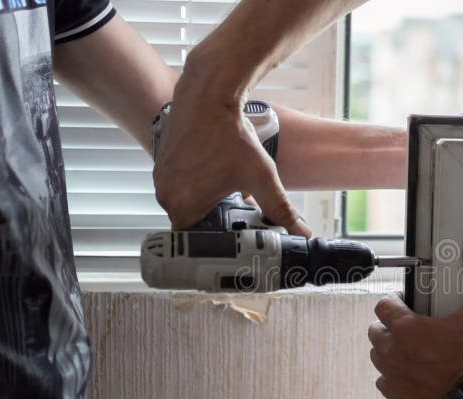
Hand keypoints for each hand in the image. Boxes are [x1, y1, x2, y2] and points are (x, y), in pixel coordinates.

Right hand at [153, 70, 310, 234]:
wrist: (210, 95)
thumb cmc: (230, 134)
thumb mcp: (261, 176)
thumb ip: (280, 209)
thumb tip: (301, 232)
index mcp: (181, 204)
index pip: (196, 239)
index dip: (217, 239)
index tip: (233, 235)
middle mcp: (165, 193)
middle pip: (193, 220)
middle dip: (217, 218)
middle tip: (238, 212)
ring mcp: (161, 176)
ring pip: (189, 201)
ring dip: (210, 200)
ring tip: (229, 190)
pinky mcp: (164, 161)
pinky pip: (182, 183)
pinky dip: (200, 184)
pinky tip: (219, 174)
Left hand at [368, 227, 462, 398]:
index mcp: (407, 329)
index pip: (382, 305)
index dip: (395, 301)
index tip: (408, 302)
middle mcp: (394, 354)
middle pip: (375, 331)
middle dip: (389, 326)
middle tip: (411, 326)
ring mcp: (394, 379)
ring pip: (377, 357)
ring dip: (389, 350)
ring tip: (411, 349)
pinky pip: (384, 384)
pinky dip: (393, 377)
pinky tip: (412, 374)